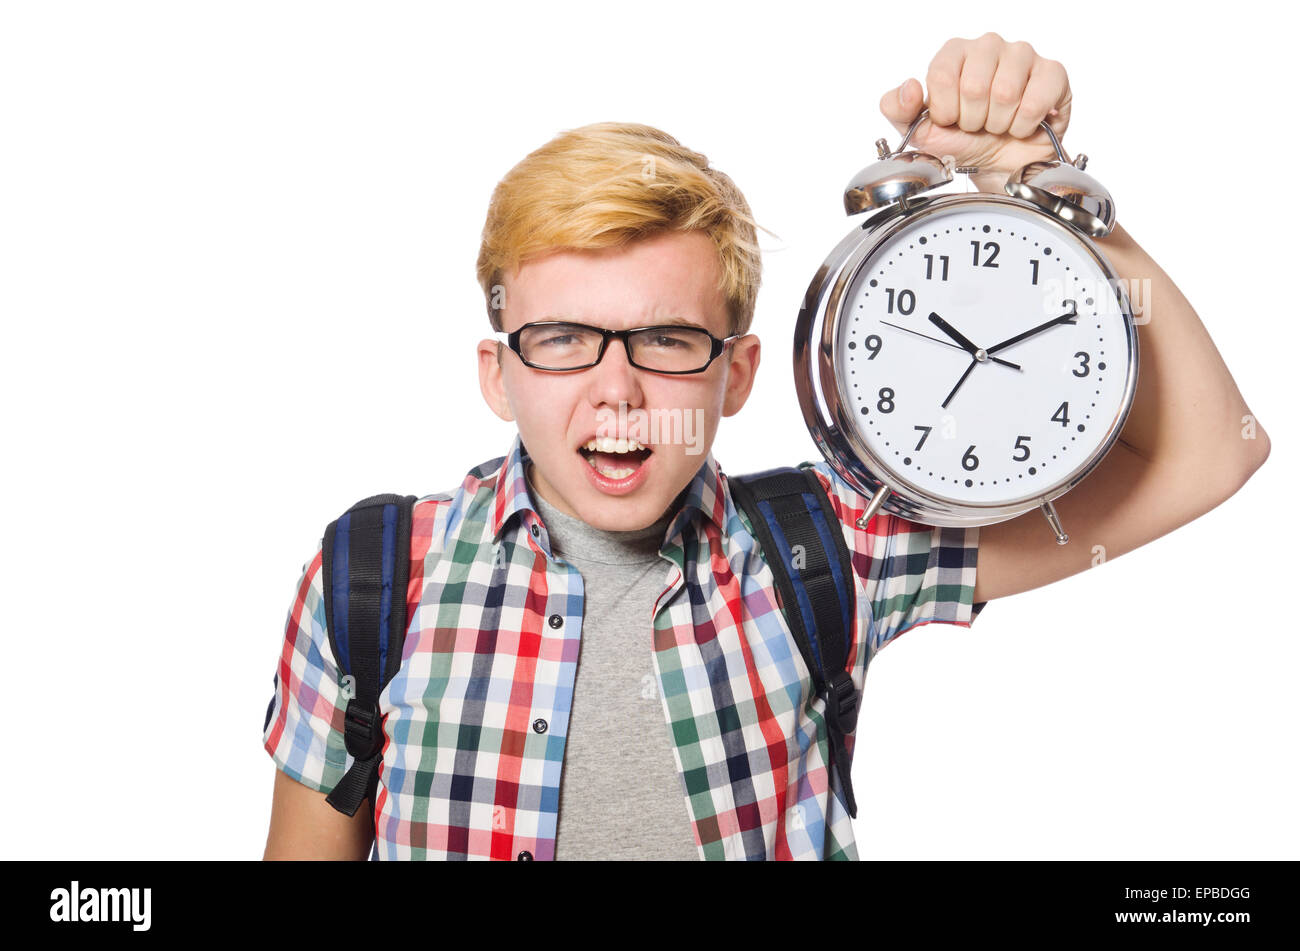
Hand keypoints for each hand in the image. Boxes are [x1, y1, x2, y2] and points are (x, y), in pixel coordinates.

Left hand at [878, 33, 1071, 192]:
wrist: (999, 165)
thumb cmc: (962, 141)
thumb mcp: (920, 131)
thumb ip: (898, 109)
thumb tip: (909, 88)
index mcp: (955, 53)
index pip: (942, 76)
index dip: (946, 110)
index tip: (952, 120)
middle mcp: (988, 46)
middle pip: (974, 86)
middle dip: (973, 120)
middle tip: (977, 125)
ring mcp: (1023, 55)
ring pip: (1005, 93)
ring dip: (999, 123)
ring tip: (998, 125)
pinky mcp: (1053, 73)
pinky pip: (1035, 102)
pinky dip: (1024, 125)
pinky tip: (1022, 125)